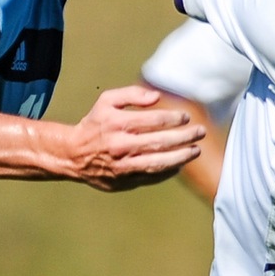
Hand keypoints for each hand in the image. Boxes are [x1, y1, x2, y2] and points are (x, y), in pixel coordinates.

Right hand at [62, 85, 204, 190]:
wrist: (74, 155)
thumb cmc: (95, 124)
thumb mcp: (106, 101)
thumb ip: (131, 94)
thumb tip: (157, 96)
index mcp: (117, 124)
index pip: (153, 120)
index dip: (173, 119)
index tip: (186, 118)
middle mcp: (121, 145)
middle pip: (160, 141)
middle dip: (184, 137)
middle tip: (200, 132)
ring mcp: (124, 165)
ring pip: (159, 162)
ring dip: (181, 157)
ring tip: (196, 150)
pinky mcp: (125, 181)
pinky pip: (152, 176)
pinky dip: (168, 171)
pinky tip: (179, 164)